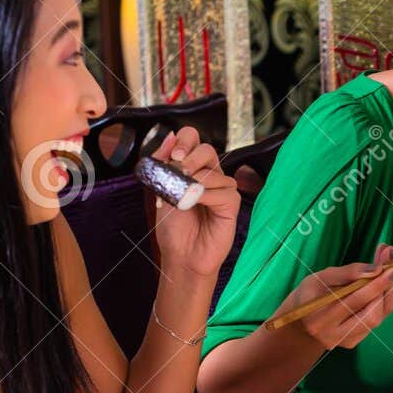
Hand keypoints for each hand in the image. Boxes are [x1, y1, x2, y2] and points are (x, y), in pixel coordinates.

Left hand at [148, 126, 241, 278]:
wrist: (181, 256)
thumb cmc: (173, 228)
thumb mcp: (161, 190)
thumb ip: (164, 164)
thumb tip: (171, 136)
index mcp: (192, 167)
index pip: (193, 139)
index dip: (185, 141)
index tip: (174, 156)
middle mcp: (210, 174)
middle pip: (207, 149)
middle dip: (190, 157)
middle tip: (178, 172)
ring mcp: (222, 188)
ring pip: (213, 171)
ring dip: (192, 184)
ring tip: (181, 202)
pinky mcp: (232, 203)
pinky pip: (222, 191)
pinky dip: (205, 196)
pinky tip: (195, 206)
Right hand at [277, 246, 392, 350]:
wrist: (300, 321)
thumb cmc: (309, 295)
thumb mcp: (320, 278)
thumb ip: (348, 273)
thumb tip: (376, 269)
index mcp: (319, 319)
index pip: (355, 301)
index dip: (376, 284)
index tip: (391, 267)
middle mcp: (333, 336)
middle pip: (371, 315)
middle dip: (385, 289)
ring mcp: (345, 342)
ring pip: (377, 318)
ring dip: (386, 293)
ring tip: (387, 273)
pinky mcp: (354, 342)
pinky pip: (375, 321)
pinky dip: (382, 302)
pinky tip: (380, 288)